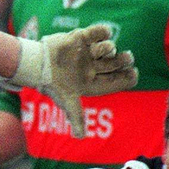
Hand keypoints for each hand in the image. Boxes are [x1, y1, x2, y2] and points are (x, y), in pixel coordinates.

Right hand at [5, 25, 136, 137]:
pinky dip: (103, 31)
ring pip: (108, 48)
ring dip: (109, 47)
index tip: (133, 74)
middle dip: (124, 61)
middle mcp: (93, 68)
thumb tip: (79, 138)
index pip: (118, 80)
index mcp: (94, 82)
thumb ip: (76, 116)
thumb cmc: (52, 85)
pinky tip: (106, 33)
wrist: (35, 65)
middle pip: (116, 64)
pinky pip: (97, 32)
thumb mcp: (67, 101)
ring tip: (104, 50)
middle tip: (128, 58)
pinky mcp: (80, 39)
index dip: (128, 77)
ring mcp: (88, 53)